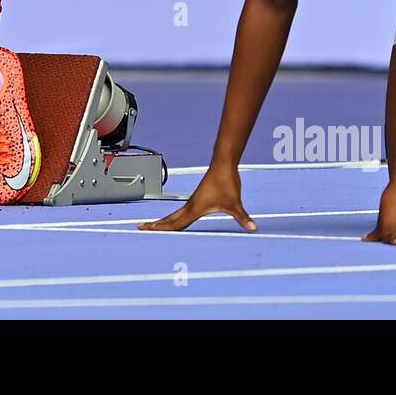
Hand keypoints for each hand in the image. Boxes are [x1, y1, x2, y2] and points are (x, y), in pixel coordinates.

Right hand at [138, 161, 256, 232]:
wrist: (223, 164)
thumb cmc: (227, 182)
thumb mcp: (235, 203)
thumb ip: (243, 218)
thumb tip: (254, 228)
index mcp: (195, 209)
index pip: (176, 223)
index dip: (162, 228)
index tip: (148, 230)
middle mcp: (191, 205)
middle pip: (169, 218)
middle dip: (156, 225)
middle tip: (141, 227)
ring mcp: (192, 202)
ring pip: (174, 214)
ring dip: (162, 220)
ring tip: (152, 225)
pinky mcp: (197, 198)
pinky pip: (180, 211)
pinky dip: (172, 217)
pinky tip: (174, 219)